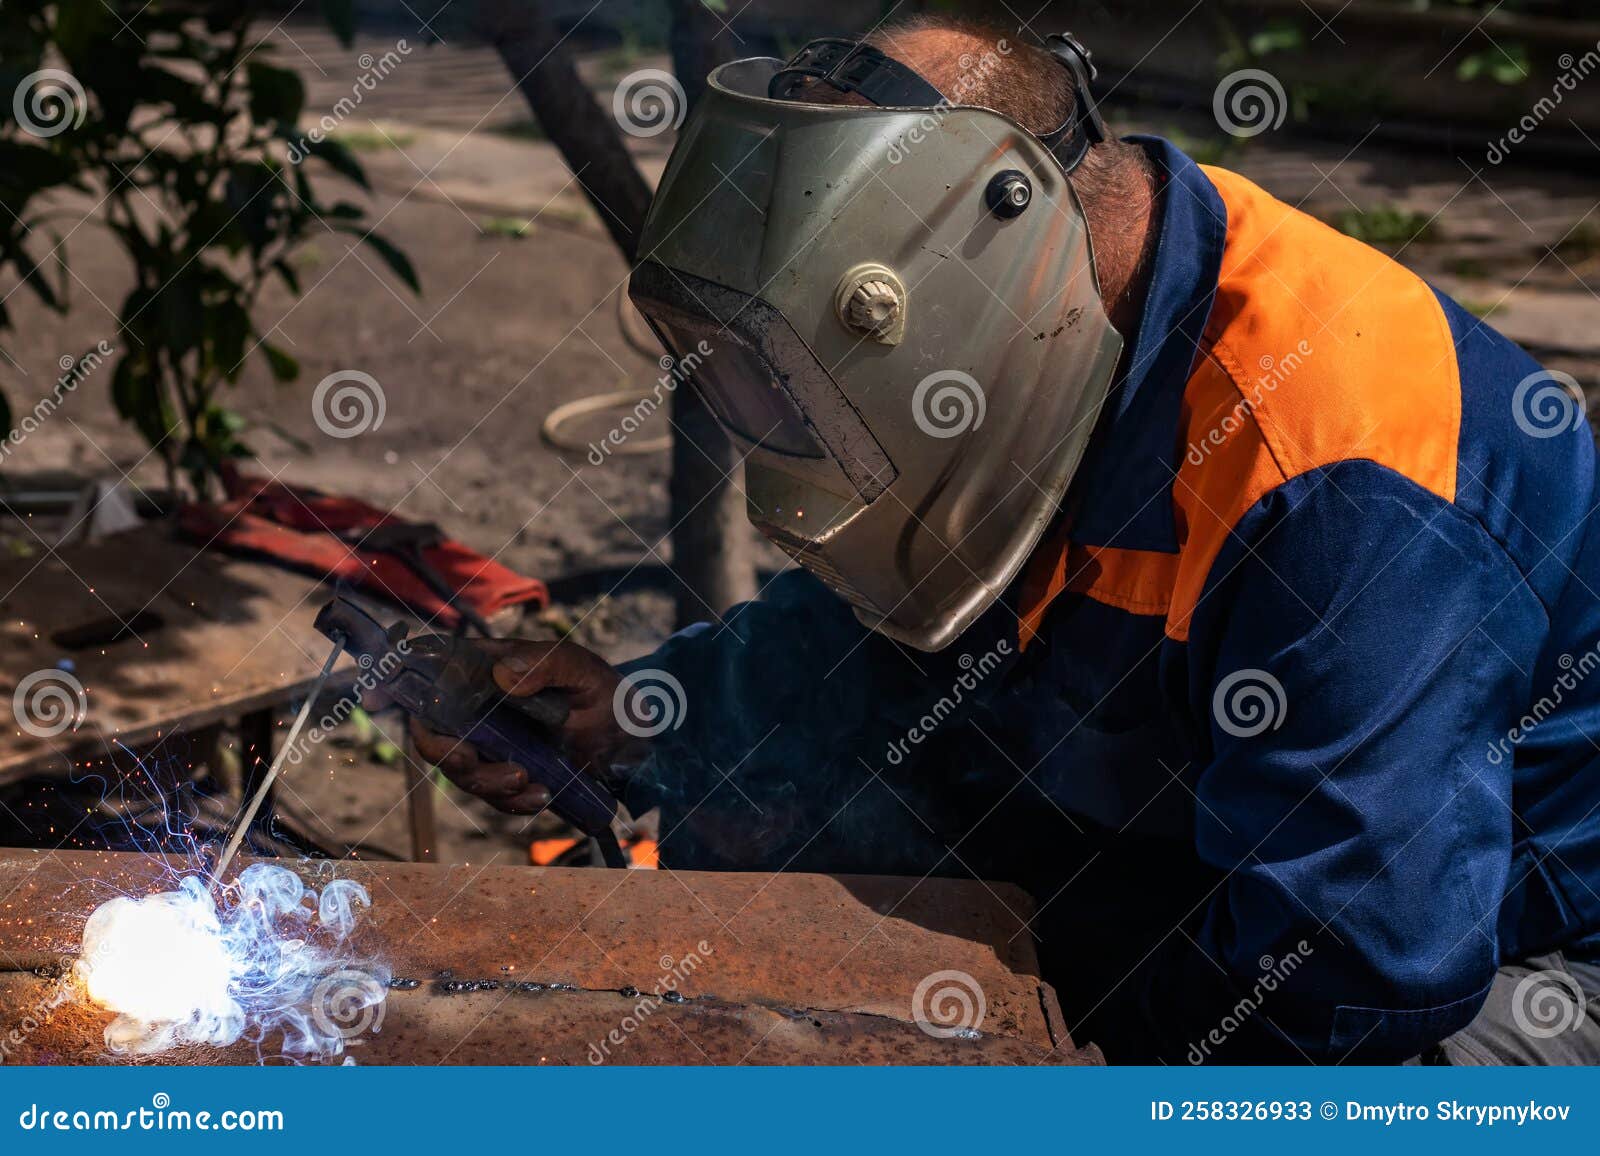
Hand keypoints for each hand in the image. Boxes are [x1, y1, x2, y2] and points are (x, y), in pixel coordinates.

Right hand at [408, 638, 631, 814]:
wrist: (636, 738)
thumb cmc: (605, 690)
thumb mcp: (583, 669)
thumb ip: (546, 664)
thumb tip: (502, 675)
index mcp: (488, 669)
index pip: (430, 670)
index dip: (397, 681)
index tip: (375, 697)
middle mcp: (481, 707)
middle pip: (434, 732)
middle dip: (447, 754)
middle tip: (476, 762)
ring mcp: (493, 742)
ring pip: (460, 770)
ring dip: (486, 783)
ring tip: (530, 783)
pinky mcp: (509, 773)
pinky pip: (492, 794)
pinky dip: (511, 801)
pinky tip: (541, 795)